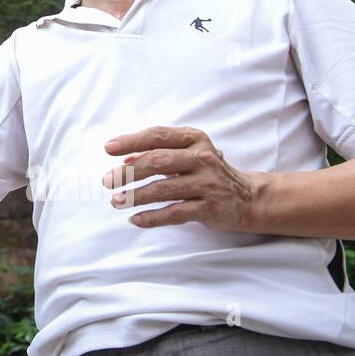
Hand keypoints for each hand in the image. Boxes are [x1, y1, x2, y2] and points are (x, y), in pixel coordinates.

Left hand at [101, 125, 261, 231]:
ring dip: (135, 196)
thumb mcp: (187, 154)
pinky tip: (135, 219)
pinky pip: (175, 213)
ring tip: (116, 201)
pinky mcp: (211, 208)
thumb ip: (158, 153)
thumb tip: (125, 160)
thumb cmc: (206, 172)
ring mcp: (208, 183)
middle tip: (107, 180)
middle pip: (158, 161)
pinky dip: (152, 217)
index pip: (158, 136)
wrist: (247, 197)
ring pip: (163, 189)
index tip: (108, 148)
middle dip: (128, 172)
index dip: (132, 141)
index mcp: (194, 139)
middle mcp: (203, 158)